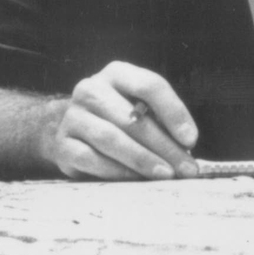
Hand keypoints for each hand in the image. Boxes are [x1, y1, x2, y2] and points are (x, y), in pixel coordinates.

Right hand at [47, 60, 200, 180]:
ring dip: (143, 160)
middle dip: (164, 146)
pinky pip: (91, 159)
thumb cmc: (118, 119)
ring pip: (111, 138)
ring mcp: (73, 116)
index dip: (174, 112)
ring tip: (166, 175)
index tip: (191, 140)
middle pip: (132, 118)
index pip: (149, 85)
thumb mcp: (140, 108)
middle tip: (185, 168)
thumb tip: (186, 149)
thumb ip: (161, 121)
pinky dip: (117, 171)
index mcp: (116, 74)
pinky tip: (136, 180)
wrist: (73, 131)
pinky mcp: (62, 144)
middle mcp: (91, 89)